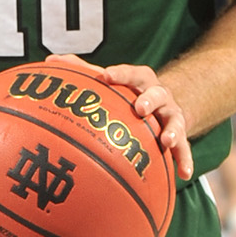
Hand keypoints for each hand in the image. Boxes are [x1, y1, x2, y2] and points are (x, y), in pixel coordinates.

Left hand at [46, 54, 193, 178]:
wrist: (163, 104)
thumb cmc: (128, 92)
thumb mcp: (110, 80)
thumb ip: (83, 70)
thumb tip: (50, 61)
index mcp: (140, 80)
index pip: (131, 74)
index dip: (120, 74)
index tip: (106, 76)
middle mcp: (158, 95)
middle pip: (157, 93)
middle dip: (150, 100)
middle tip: (140, 108)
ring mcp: (170, 115)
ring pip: (175, 120)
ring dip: (173, 130)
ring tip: (167, 141)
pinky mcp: (180, 136)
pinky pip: (185, 149)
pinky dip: (185, 160)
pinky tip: (183, 175)